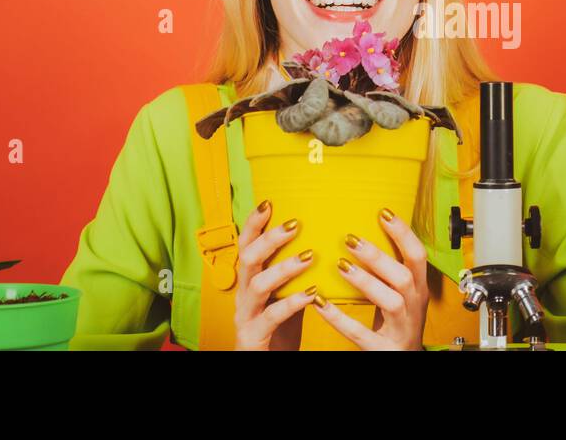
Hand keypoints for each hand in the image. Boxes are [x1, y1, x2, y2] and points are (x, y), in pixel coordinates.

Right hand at [233, 200, 316, 350]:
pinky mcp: (254, 336)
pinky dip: (293, 302)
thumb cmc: (279, 328)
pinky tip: (312, 293)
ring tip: (310, 256)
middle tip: (295, 224)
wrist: (264, 363)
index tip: (269, 202)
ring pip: (258, 285)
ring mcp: (246, 315)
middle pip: (248, 258)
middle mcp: (243, 294)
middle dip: (269, 239)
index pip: (246, 244)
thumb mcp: (285, 293)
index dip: (253, 223)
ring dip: (284, 268)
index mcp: (249, 280)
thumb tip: (321, 240)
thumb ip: (295, 271)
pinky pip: (272, 316)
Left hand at [312, 208, 429, 350]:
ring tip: (340, 266)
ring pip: (390, 302)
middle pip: (404, 278)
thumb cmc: (399, 321)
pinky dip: (340, 318)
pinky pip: (361, 333)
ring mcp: (401, 328)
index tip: (383, 212)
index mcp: (419, 288)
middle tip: (350, 239)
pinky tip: (320, 303)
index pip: (418, 256)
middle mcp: (414, 306)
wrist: (405, 360)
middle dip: (378, 257)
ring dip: (366, 282)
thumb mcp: (402, 293)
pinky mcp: (383, 349)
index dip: (404, 234)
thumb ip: (388, 269)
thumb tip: (362, 232)